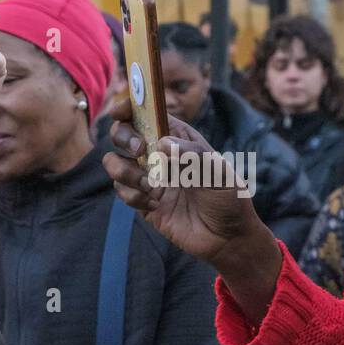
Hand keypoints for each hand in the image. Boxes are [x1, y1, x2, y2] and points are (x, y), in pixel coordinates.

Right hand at [101, 98, 270, 266]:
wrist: (226, 238)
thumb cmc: (228, 198)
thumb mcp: (218, 172)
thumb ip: (192, 155)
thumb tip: (162, 144)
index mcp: (178, 137)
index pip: (148, 113)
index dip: (130, 106)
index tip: (120, 112)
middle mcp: (158, 154)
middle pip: (122, 134)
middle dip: (124, 138)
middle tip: (140, 152)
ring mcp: (147, 177)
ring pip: (115, 163)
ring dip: (125, 172)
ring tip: (151, 186)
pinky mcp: (141, 201)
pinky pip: (122, 191)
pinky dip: (133, 197)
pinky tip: (155, 205)